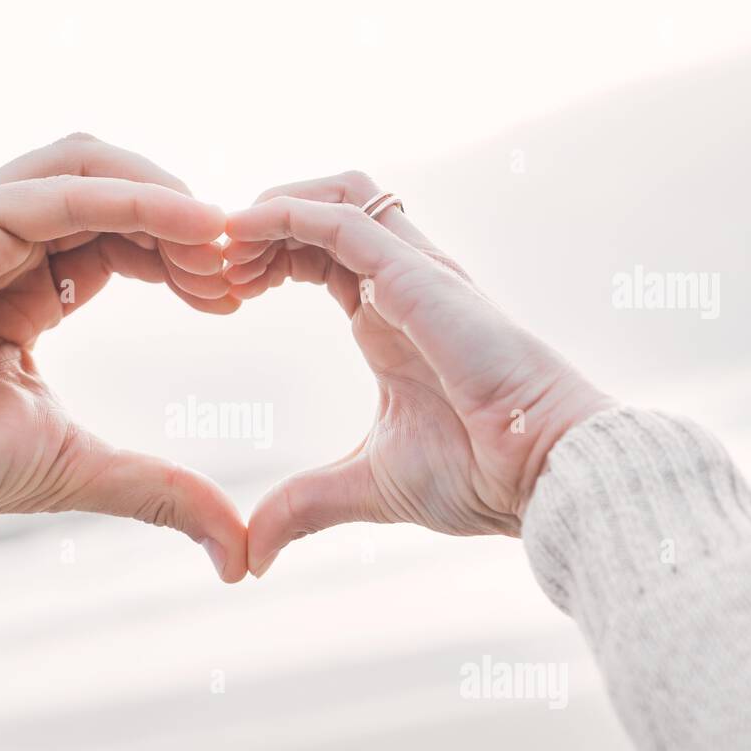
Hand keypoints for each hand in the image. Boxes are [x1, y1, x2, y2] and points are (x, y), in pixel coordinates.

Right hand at [0, 134, 246, 580]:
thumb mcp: (78, 468)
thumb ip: (160, 492)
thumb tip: (237, 555)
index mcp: (18, 292)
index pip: (115, 243)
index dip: (178, 258)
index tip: (231, 298)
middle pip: (111, 197)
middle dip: (183, 227)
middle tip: (236, 275)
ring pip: (86, 169)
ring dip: (165, 198)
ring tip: (220, 245)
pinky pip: (63, 191)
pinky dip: (136, 199)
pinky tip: (194, 227)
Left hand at [223, 171, 613, 576]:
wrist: (541, 476)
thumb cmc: (478, 477)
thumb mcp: (365, 488)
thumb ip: (303, 506)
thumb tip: (253, 556)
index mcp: (388, 318)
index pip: (318, 256)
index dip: (265, 259)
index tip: (219, 292)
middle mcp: (402, 283)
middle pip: (322, 211)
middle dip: (258, 227)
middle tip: (210, 268)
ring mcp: (414, 272)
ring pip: (336, 194)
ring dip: (271, 208)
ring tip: (225, 246)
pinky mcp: (418, 276)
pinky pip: (343, 220)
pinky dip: (285, 215)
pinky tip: (240, 235)